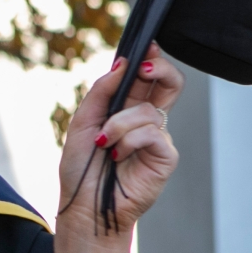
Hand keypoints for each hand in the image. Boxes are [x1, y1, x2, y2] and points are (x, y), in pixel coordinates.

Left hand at [55, 42, 183, 240]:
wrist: (83, 206)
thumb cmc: (82, 168)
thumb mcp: (83, 122)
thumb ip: (102, 92)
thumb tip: (122, 63)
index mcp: (127, 109)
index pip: (147, 78)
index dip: (151, 59)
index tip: (146, 46)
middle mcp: (146, 121)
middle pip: (169, 84)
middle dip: (159, 69)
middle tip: (144, 68)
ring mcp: (158, 138)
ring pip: (149, 111)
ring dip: (119, 124)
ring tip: (104, 144)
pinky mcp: (165, 157)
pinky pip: (153, 134)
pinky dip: (129, 141)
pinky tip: (117, 156)